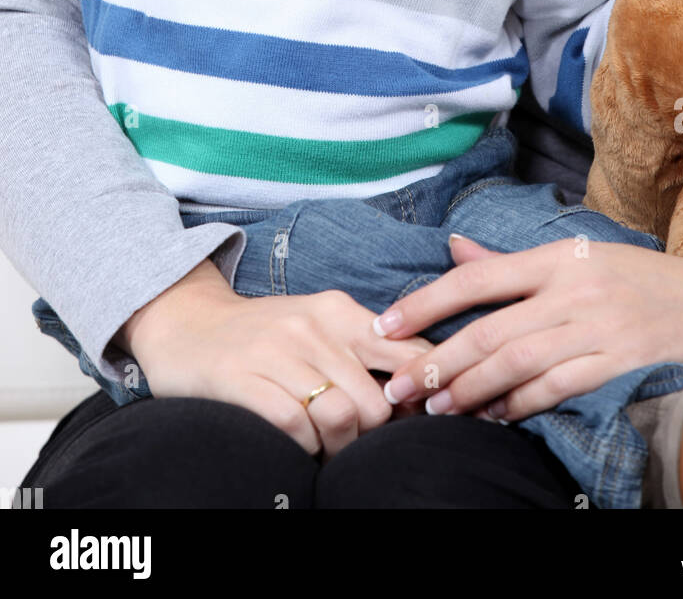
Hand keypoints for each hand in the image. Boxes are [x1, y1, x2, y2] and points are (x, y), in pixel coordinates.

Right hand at [122, 262, 434, 458]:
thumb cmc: (262, 334)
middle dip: (373, 434)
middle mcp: (312, 327)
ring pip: (340, 414)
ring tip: (327, 447)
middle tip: (356, 443)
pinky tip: (295, 444)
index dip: (420, 392)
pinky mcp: (242, 379)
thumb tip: (418, 392)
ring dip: (339, 446)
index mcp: (338, 311)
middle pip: (375, 400)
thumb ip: (365, 350)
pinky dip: (303, 447)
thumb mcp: (318, 326)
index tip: (417, 415)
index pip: (405, 351)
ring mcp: (276, 352)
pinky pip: (294, 427)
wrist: (185, 322)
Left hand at [378, 235, 682, 422]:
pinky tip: (494, 417)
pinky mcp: (620, 365)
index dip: (426, 302)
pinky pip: (556, 389)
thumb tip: (455, 247)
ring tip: (435, 411)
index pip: (478, 277)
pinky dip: (519, 406)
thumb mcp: (582, 259)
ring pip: (516, 363)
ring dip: (469, 392)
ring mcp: (599, 329)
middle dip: (436, 362)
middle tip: (399, 387)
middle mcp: (575, 290)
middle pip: (489, 329)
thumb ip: (515, 264)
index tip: (384, 323)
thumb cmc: (644, 282)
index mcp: (560, 258)